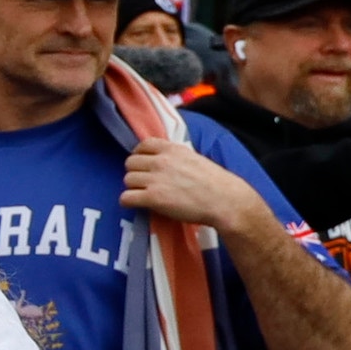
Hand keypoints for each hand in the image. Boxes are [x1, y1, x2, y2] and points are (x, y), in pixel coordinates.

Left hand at [119, 133, 271, 240]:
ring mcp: (155, 179)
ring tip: (145, 195)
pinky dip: (129, 202)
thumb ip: (175, 157)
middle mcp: (161, 161)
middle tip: (145, 183)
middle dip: (136, 173)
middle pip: (130, 163)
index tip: (144, 165)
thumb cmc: (215, 182)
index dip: (140, 156)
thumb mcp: (194, 158)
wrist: (224, 201)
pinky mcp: (153, 198)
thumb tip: (160, 160)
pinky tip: (138, 204)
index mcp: (172, 149)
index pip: (143, 145)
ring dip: (133, 188)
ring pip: (127, 180)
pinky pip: (126, 198)